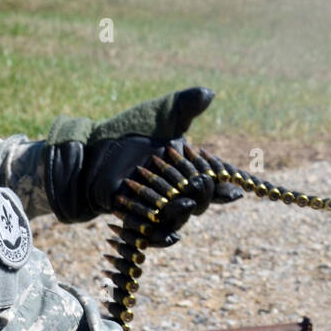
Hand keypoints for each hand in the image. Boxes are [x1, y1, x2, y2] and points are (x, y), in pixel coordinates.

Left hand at [43, 87, 241, 225]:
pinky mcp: (140, 217)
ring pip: (183, 216)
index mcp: (190, 164)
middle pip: (204, 197)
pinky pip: (157, 234)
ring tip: (185, 199)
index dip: (228, 181)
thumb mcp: (161, 114)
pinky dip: (164, 237)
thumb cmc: (129, 130)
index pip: (218, 175)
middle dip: (204, 190)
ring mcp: (161, 204)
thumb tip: (209, 93)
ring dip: (185, 209)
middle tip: (196, 178)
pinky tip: (172, 237)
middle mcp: (179, 187)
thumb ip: (186, 105)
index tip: (237, 185)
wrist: (94, 149)